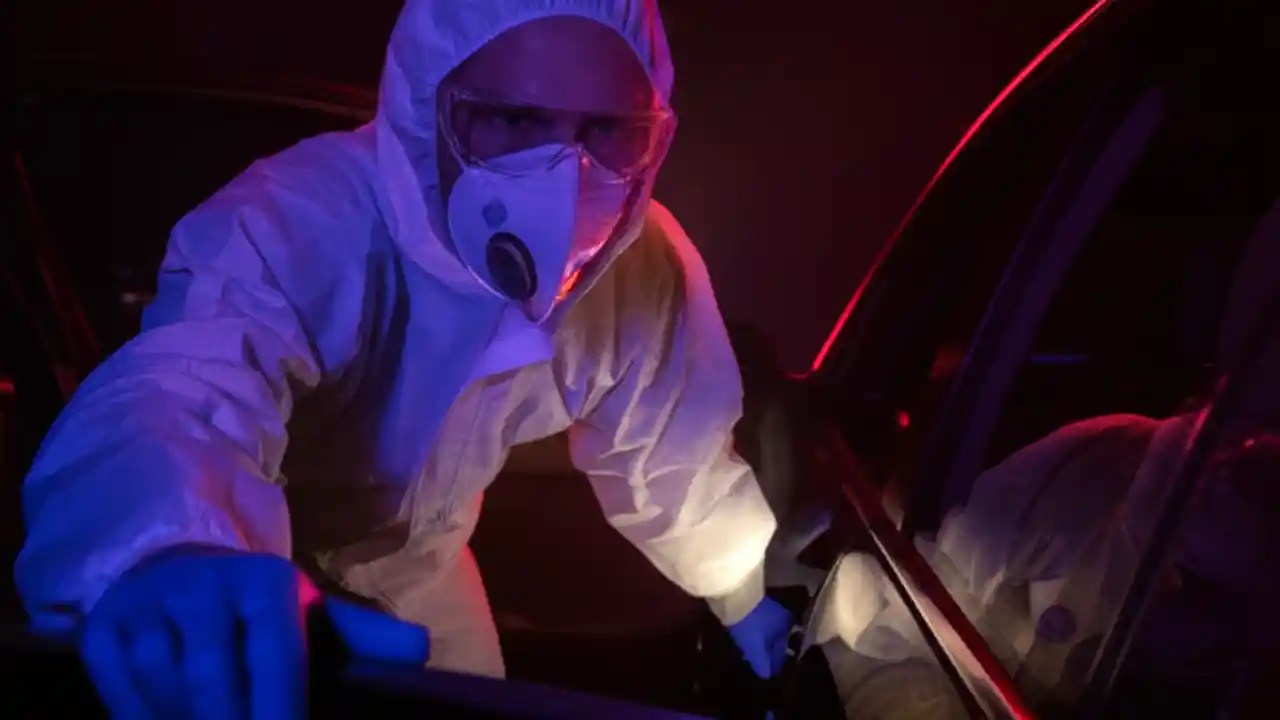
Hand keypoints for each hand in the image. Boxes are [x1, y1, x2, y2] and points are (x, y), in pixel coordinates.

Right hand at [78, 546, 428, 719]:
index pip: (276, 660)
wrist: (179, 565)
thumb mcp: (313, 613)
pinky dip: (143, 717)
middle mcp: (203, 585)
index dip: (280, 713)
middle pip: (213, 685)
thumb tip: (422, 651)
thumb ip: (362, 637)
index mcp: (265, 581)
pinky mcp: (103, 626)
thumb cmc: (258, 605)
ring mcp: (147, 604)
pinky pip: (119, 692)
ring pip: (165, 690)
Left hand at [727, 597, 791, 678]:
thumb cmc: (750, 623)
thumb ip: (762, 663)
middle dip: (767, 651)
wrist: (733, 594)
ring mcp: (768, 607)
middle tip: (759, 662)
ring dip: (760, 640)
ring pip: (766, 630)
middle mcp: (781, 615)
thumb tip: (767, 674)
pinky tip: (745, 636)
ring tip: (751, 651)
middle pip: (775, 639)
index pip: (782, 650)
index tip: (769, 672)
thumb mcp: (755, 647)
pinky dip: (753, 631)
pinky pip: (757, 622)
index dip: (775, 663)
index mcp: (786, 626)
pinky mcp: (754, 602)